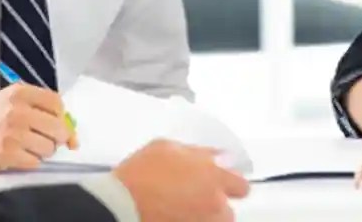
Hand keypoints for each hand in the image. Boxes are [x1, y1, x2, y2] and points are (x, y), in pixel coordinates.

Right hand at [0, 83, 77, 170]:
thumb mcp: (15, 102)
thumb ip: (44, 110)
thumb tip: (74, 137)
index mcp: (21, 93)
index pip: (57, 103)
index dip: (61, 117)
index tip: (56, 124)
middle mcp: (18, 111)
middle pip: (58, 128)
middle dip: (56, 138)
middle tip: (44, 139)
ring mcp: (14, 133)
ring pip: (49, 148)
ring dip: (43, 152)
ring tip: (27, 146)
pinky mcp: (8, 153)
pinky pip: (36, 162)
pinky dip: (31, 162)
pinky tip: (19, 155)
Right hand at [114, 139, 249, 221]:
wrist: (120, 204)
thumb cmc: (142, 171)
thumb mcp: (167, 148)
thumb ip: (199, 153)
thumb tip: (217, 158)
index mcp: (213, 177)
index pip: (241, 186)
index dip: (230, 185)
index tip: (218, 185)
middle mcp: (214, 204)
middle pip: (228, 212)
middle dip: (215, 207)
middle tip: (192, 200)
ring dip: (203, 218)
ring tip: (181, 212)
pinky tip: (171, 217)